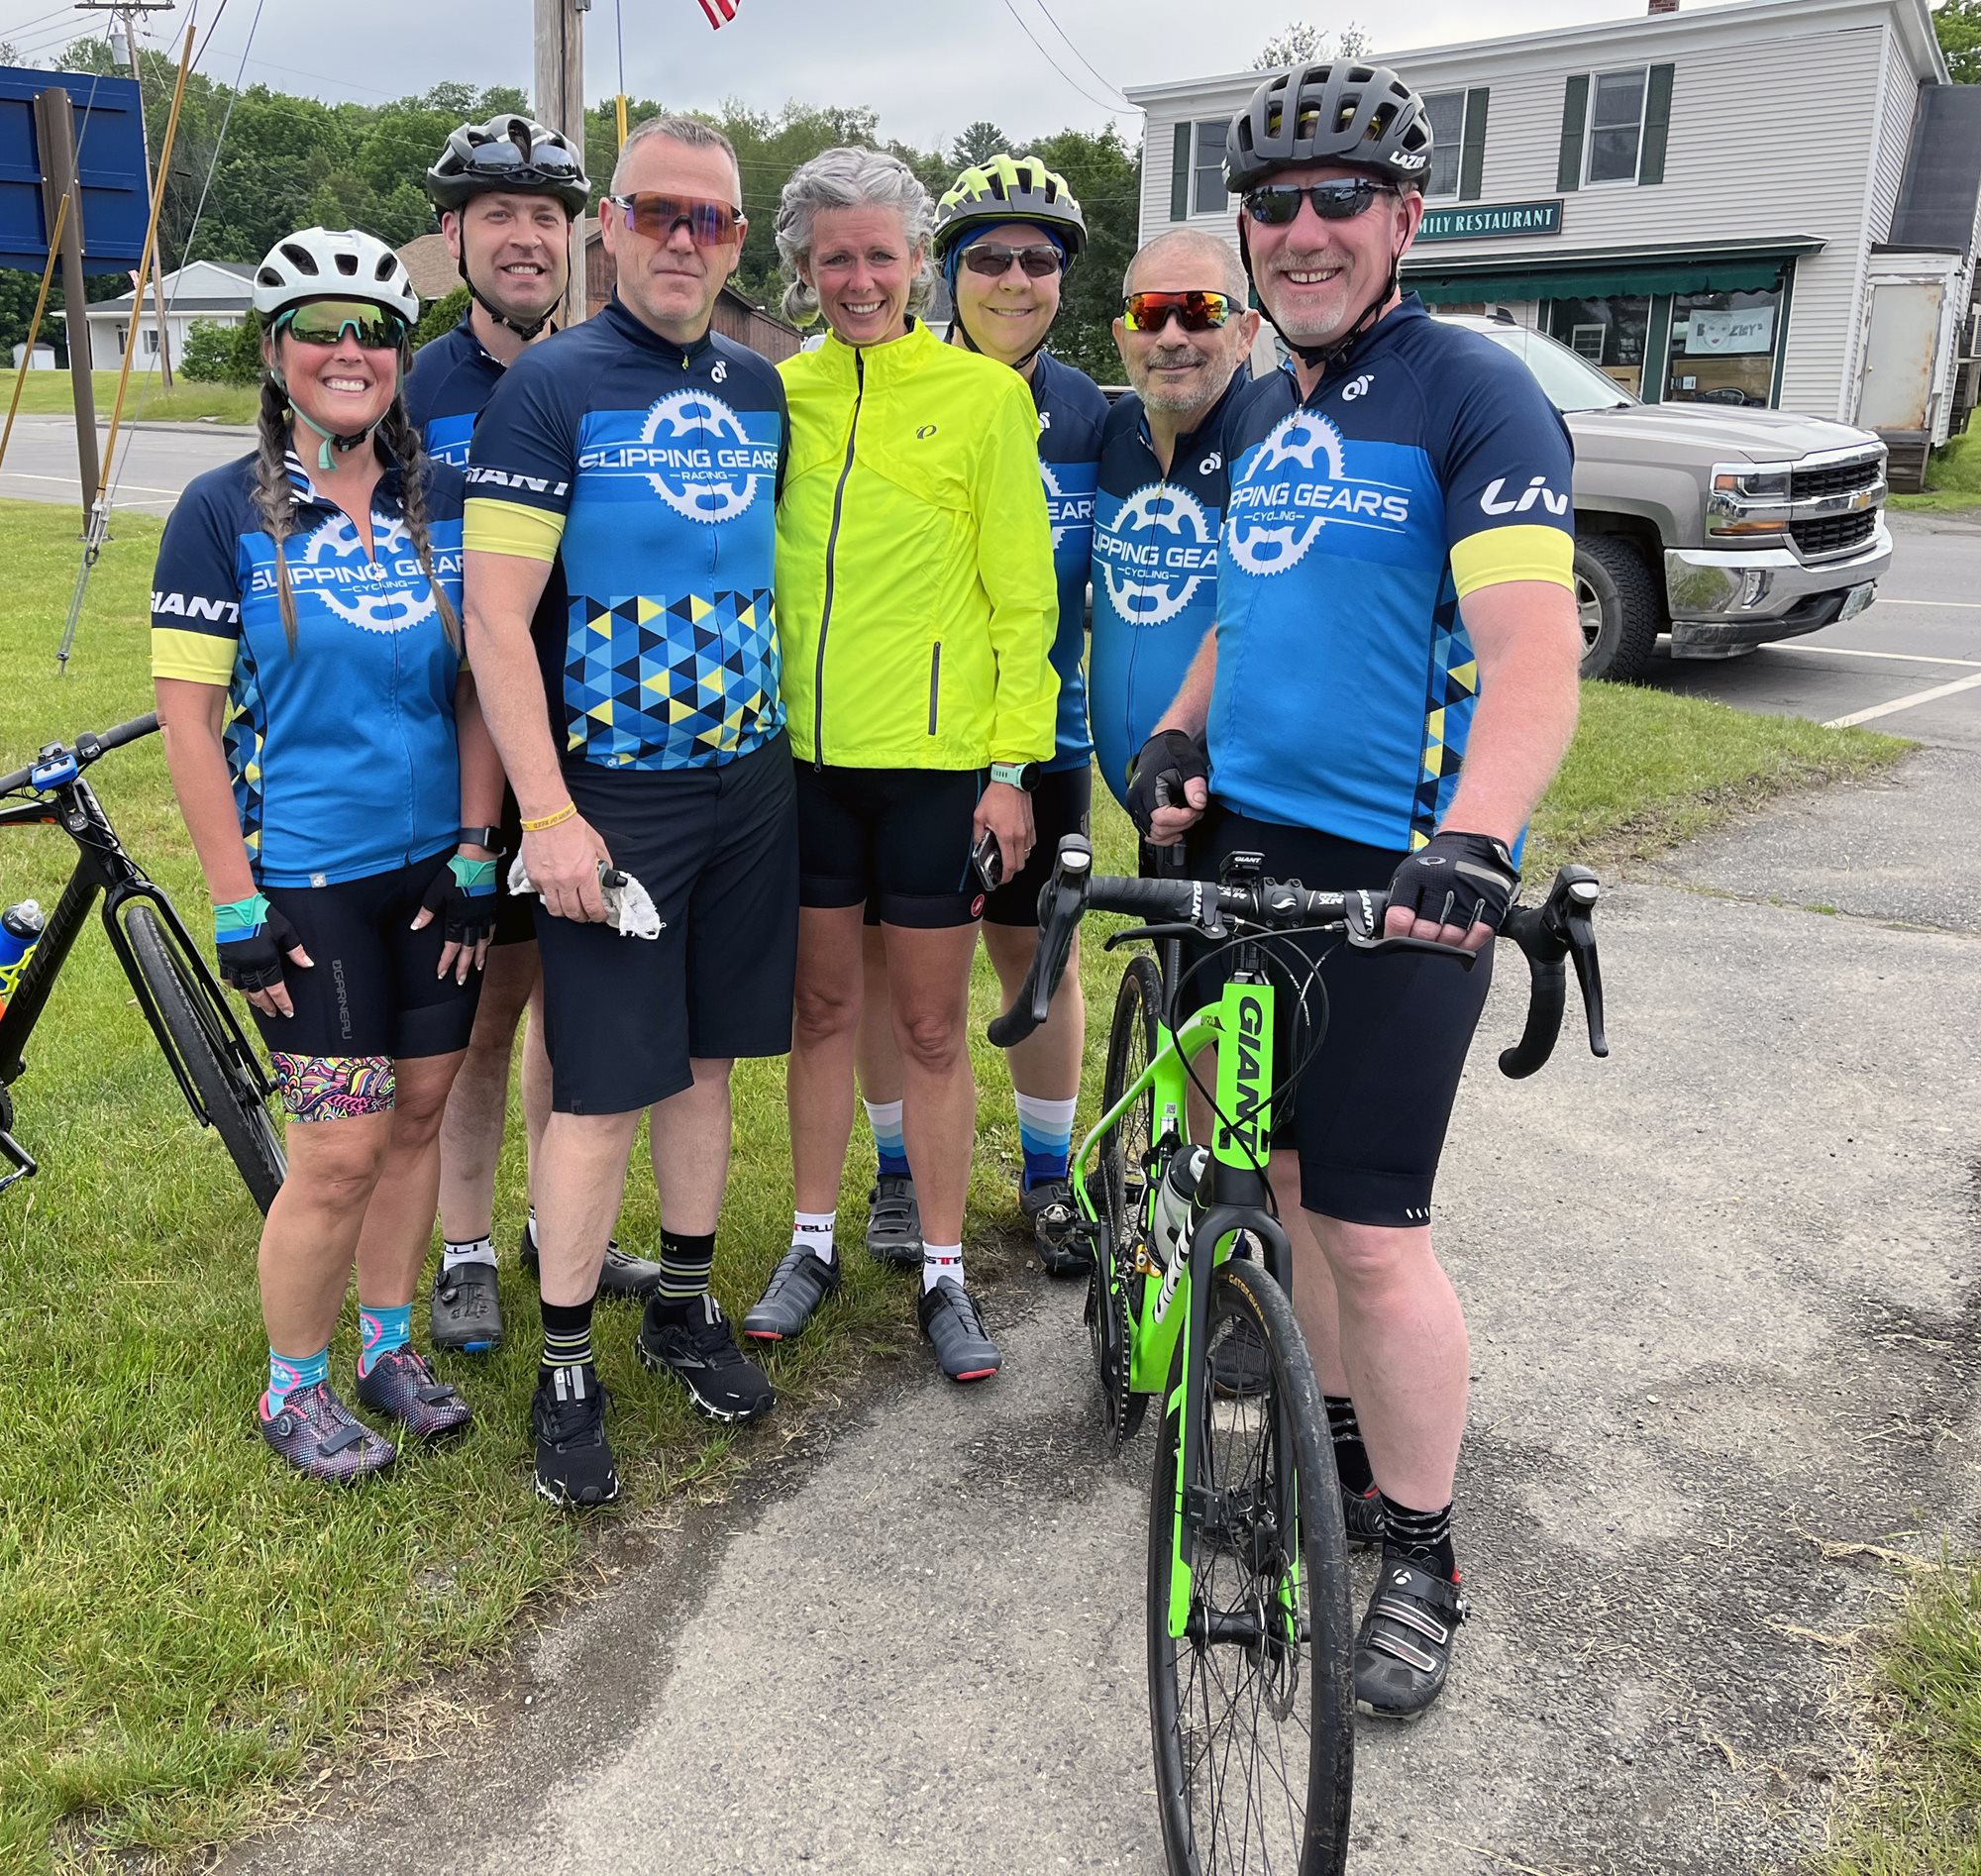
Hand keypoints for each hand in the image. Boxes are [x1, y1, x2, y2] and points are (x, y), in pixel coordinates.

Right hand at [217, 907, 311, 1019]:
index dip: (283, 1002)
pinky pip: (227, 978)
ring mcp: (234, 962)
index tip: (289, 1012)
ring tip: (260, 1004)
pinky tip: (239, 989)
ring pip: (242, 989)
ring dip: (252, 999)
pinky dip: (234, 986)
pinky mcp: (224, 957)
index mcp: (266, 960)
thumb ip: (296, 950)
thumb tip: (308, 964)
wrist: (236, 904)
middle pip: (258, 993)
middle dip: (268, 1006)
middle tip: (274, 1013)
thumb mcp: (286, 931)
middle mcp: (249, 965)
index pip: (276, 989)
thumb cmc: (262, 915)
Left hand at [412, 852, 496, 982]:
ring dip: (479, 956)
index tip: (442, 974)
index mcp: (458, 918)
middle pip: (468, 950)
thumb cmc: (455, 874)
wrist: (477, 860)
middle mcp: (473, 920)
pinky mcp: (490, 908)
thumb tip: (416, 926)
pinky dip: (488, 939)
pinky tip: (487, 943)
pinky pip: (491, 929)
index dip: (446, 962)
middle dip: (463, 967)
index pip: (451, 946)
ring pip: (482, 942)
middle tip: (460, 980)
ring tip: (478, 968)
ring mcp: (484, 915)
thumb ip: (427, 912)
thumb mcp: (435, 892)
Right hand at [523, 813, 611, 922]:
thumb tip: (607, 876)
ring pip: (555, 910)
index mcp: (584, 874)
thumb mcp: (597, 845)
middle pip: (573, 913)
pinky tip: (555, 891)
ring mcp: (547, 881)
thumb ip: (604, 863)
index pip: (592, 906)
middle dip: (582, 917)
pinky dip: (549, 897)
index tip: (599, 916)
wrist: (548, 817)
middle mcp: (566, 881)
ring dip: (564, 912)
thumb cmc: (572, 827)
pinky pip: (542, 895)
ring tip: (569, 907)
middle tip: (585, 914)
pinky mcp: (534, 877)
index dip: (598, 915)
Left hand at [973, 781, 1034, 883]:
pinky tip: (1016, 842)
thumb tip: (979, 844)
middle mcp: (1019, 835)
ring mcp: (1027, 831)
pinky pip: (1031, 843)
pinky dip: (1024, 847)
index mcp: (1006, 836)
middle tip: (1003, 868)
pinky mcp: (1032, 825)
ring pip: (1027, 855)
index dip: (1006, 877)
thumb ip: (978, 834)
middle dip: (1012, 870)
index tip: (1001, 879)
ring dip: (1018, 858)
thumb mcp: (979, 816)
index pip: (1010, 865)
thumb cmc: (997, 796)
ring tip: (1008, 853)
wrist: (1011, 782)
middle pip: (1021, 864)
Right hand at [1126, 730, 1208, 845]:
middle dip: (1181, 825)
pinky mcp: (1139, 810)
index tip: (1197, 809)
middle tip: (1196, 812)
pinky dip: (1164, 834)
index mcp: (1147, 789)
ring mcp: (1136, 807)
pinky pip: (1149, 831)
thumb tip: (1199, 804)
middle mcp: (1137, 800)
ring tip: (1188, 818)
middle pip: (1157, 829)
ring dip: (1173, 832)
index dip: (1183, 819)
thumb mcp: (1190, 765)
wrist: (1162, 746)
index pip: (1162, 818)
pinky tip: (1177, 828)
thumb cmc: (1174, 753)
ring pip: (1153, 834)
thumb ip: (1195, 786)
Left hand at [1384, 830, 1517, 952]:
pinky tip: (1461, 941)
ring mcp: (1469, 892)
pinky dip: (1468, 943)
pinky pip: (1478, 934)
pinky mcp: (1492, 900)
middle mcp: (1443, 882)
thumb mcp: (1410, 873)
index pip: (1400, 917)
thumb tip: (1389, 932)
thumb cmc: (1437, 863)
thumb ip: (1399, 901)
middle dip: (1420, 942)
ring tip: (1441, 939)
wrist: (1473, 842)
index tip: (1396, 941)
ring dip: (1444, 945)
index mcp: (1417, 876)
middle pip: (1426, 931)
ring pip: (1451, 936)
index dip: (1395, 935)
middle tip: (1421, 940)